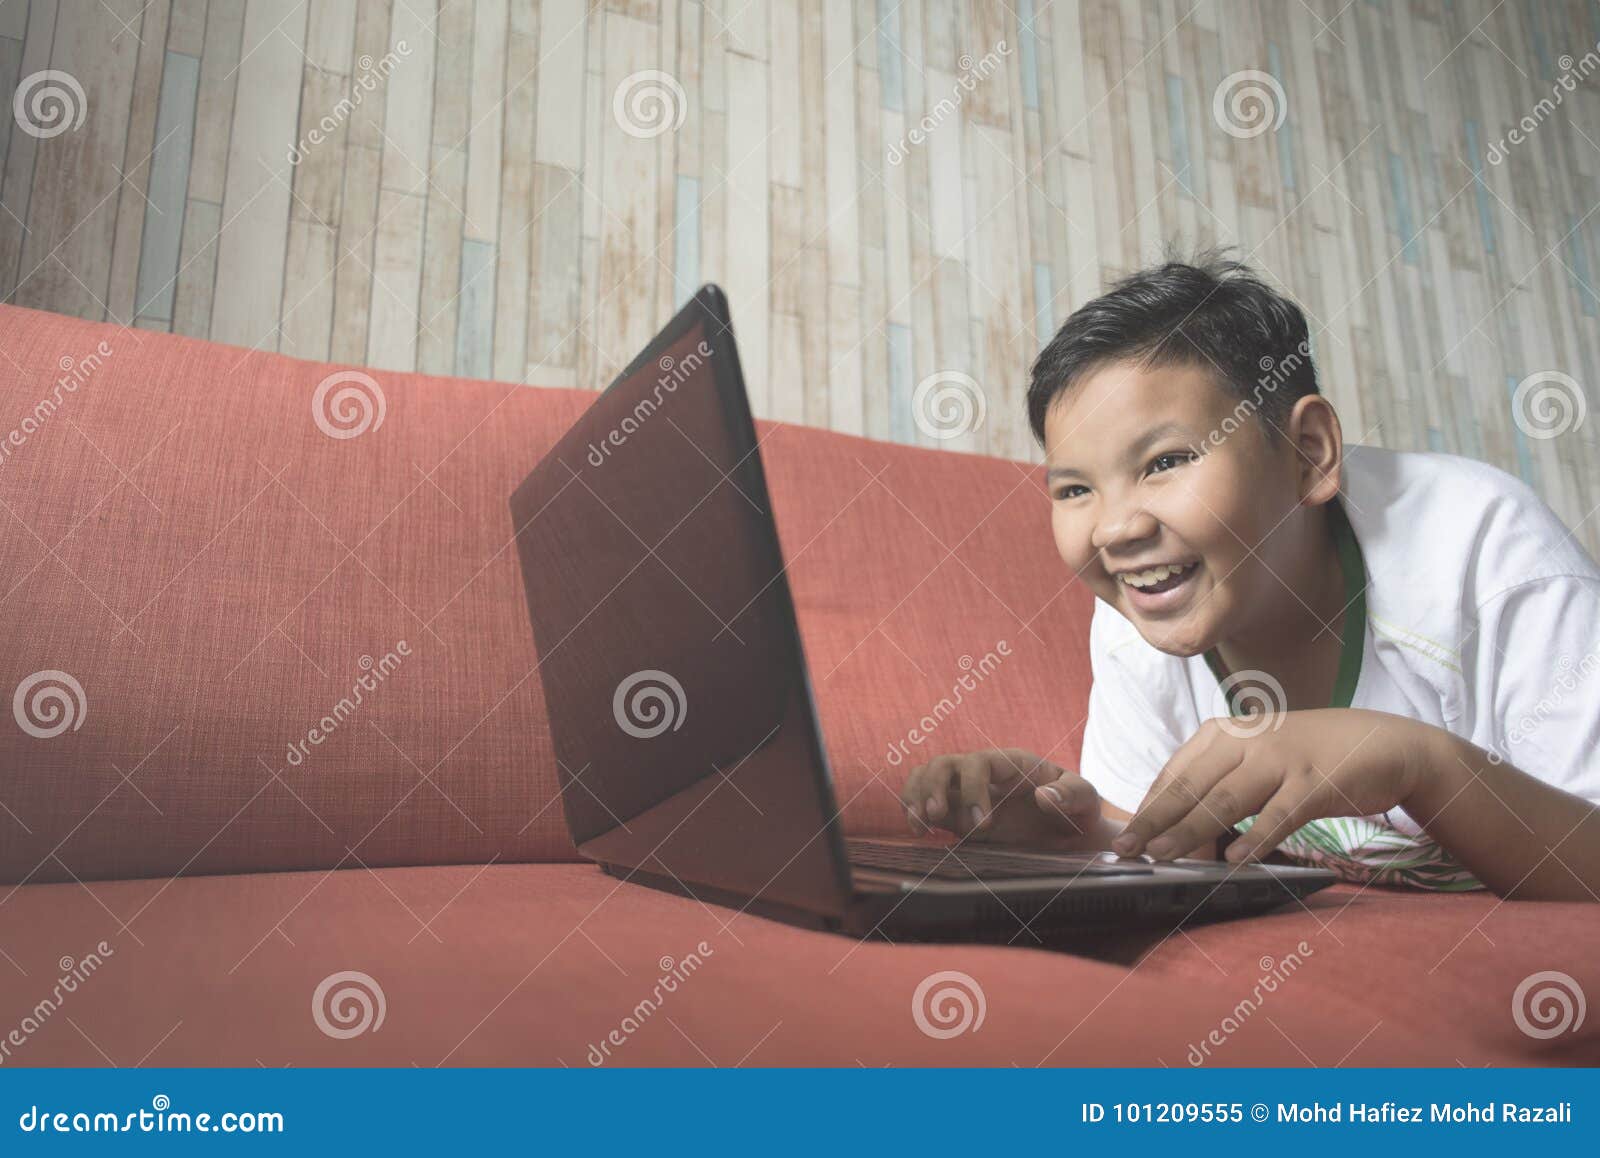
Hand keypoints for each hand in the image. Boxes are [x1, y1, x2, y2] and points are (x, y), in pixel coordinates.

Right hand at [899, 748, 1106, 845]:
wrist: (1072, 833)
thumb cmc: (1079, 810)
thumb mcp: (1087, 799)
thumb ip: (1070, 794)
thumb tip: (1043, 796)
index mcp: (1014, 764)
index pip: (980, 762)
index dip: (973, 789)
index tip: (984, 825)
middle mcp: (986, 774)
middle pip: (946, 763)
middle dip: (935, 788)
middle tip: (937, 817)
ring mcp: (968, 792)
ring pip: (928, 775)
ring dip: (916, 795)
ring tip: (919, 826)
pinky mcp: (958, 813)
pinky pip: (925, 798)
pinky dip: (913, 807)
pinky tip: (918, 829)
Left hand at [1111, 708, 1431, 861]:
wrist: (1380, 742)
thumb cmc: (1307, 756)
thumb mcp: (1253, 758)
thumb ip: (1216, 782)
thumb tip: (1173, 824)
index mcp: (1223, 734)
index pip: (1175, 774)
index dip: (1147, 807)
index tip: (1122, 836)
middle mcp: (1246, 742)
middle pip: (1190, 787)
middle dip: (1153, 820)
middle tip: (1124, 850)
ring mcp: (1280, 760)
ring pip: (1226, 800)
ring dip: (1190, 830)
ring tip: (1161, 855)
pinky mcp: (1314, 783)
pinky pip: (1280, 815)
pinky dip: (1257, 838)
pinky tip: (1234, 860)